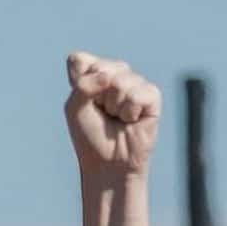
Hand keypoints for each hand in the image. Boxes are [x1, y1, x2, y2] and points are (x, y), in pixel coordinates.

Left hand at [65, 54, 160, 176]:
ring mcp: (135, 83)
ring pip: (121, 82)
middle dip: (99, 97)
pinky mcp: (152, 97)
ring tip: (118, 120)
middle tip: (104, 114)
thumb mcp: (74, 108)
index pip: (80, 60)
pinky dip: (131, 111)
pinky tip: (132, 121)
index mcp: (93, 72)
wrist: (109, 164)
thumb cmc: (90, 138)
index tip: (84, 105)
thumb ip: (83, 83)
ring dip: (115, 107)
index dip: (78, 84)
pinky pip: (139, 94)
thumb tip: (111, 78)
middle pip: (102, 68)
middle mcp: (115, 74)